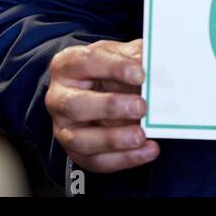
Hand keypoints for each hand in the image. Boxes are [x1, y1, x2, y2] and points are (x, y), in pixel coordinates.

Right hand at [45, 37, 158, 173]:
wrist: (98, 90)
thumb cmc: (107, 70)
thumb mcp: (119, 54)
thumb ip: (135, 56)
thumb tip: (157, 63)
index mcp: (67, 65)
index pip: (87, 62)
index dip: (114, 67)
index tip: (140, 74)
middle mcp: (58, 98)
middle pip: (75, 104)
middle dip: (110, 106)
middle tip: (140, 106)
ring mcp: (64, 128)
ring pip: (80, 139)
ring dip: (113, 139)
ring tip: (141, 135)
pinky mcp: (76, 152)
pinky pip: (96, 161)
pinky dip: (123, 158)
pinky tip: (146, 150)